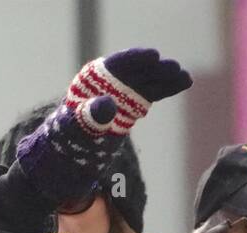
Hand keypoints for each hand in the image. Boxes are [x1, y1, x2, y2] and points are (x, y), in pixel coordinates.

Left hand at [16, 48, 190, 202]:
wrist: (61, 162)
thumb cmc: (63, 144)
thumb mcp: (75, 131)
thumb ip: (89, 117)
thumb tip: (106, 105)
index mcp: (88, 84)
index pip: (113, 66)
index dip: (133, 60)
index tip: (153, 57)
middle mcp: (104, 87)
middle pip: (133, 73)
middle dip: (154, 70)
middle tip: (174, 69)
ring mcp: (117, 98)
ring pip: (144, 83)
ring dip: (164, 79)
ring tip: (184, 78)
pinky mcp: (126, 111)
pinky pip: (148, 96)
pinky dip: (163, 90)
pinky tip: (180, 84)